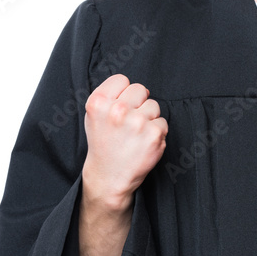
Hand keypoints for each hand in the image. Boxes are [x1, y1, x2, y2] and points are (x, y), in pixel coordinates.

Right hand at [82, 74, 167, 209]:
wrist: (109, 176)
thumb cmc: (103, 144)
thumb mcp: (94, 115)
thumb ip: (110, 96)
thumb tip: (136, 88)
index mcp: (99, 102)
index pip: (122, 80)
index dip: (123, 93)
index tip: (119, 107)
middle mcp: (117, 110)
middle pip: (140, 89)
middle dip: (137, 104)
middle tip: (128, 123)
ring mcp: (137, 122)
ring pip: (154, 106)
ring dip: (148, 118)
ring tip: (135, 135)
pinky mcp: (154, 134)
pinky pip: (163, 122)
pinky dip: (156, 133)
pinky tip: (143, 143)